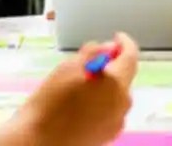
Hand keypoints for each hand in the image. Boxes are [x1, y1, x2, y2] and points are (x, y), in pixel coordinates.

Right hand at [0, 33, 138, 145]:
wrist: (41, 141)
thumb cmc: (50, 101)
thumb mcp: (68, 67)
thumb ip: (93, 53)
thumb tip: (107, 48)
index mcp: (115, 82)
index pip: (130, 56)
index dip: (125, 43)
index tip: (117, 37)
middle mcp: (122, 102)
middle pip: (124, 77)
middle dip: (113, 65)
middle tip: (94, 61)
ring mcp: (117, 121)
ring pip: (117, 95)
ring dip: (107, 85)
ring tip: (84, 85)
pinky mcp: (109, 134)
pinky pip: (112, 111)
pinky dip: (103, 102)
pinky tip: (83, 104)